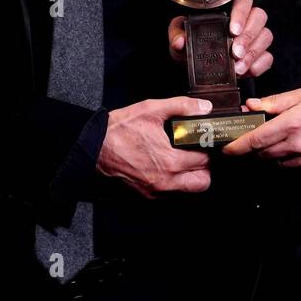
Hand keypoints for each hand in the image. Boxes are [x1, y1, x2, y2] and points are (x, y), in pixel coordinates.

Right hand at [96, 97, 213, 198]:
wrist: (94, 147)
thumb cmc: (120, 129)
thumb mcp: (151, 110)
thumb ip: (181, 106)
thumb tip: (204, 107)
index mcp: (170, 162)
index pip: (205, 161)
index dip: (207, 148)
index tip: (204, 140)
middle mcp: (165, 181)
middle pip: (202, 182)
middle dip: (205, 167)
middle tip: (198, 152)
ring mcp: (155, 190)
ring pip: (188, 190)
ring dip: (192, 176)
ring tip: (185, 159)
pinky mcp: (146, 194)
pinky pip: (171, 193)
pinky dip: (175, 181)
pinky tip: (168, 165)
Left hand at [167, 0, 273, 77]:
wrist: (195, 69)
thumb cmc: (190, 47)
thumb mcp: (180, 39)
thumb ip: (177, 35)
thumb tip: (180, 41)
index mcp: (228, 8)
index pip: (244, 0)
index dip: (241, 13)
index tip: (232, 30)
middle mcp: (245, 20)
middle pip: (259, 17)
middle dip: (248, 36)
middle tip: (235, 52)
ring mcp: (255, 37)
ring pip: (266, 36)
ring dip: (253, 53)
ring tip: (238, 67)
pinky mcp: (260, 55)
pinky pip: (268, 57)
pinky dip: (259, 65)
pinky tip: (247, 71)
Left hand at [221, 88, 300, 169]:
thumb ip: (276, 101)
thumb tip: (252, 106)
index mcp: (292, 123)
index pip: (256, 139)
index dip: (237, 146)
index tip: (226, 149)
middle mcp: (296, 144)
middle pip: (261, 153)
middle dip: (251, 148)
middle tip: (248, 137)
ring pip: (273, 161)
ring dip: (267, 153)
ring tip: (274, 138)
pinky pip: (288, 166)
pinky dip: (282, 158)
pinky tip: (289, 146)